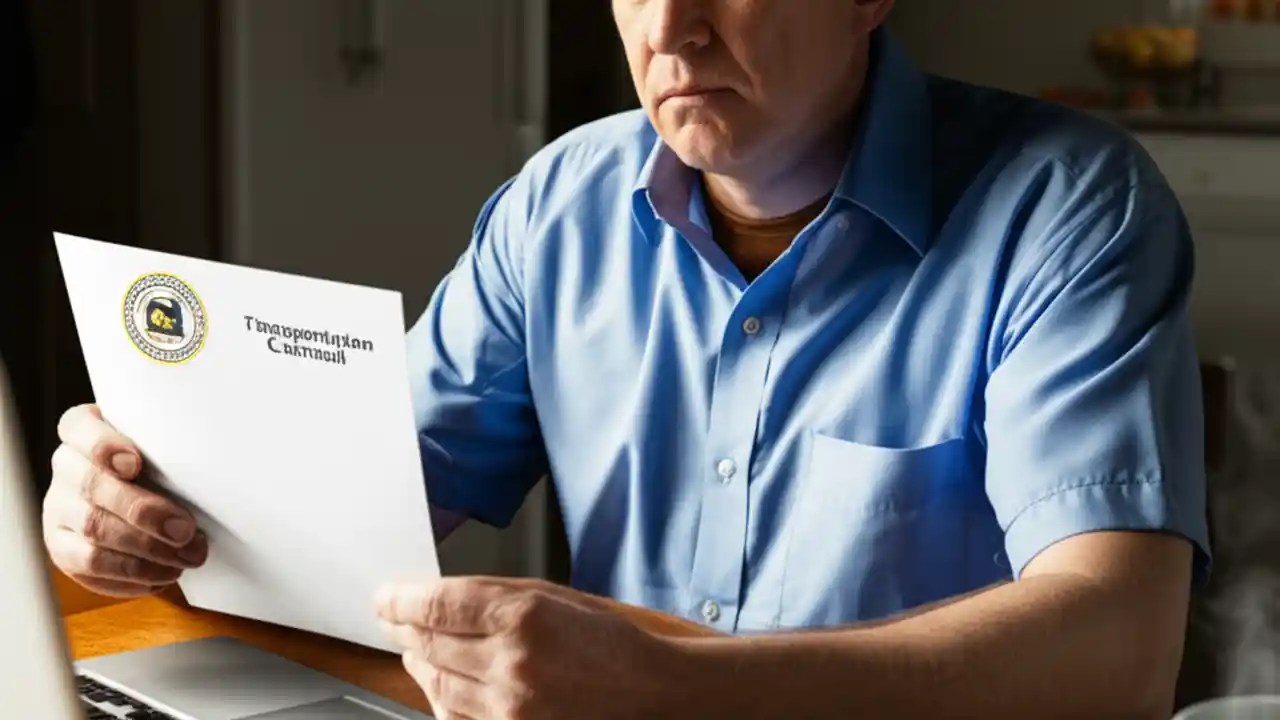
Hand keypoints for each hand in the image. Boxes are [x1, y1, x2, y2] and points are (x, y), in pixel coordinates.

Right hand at [43, 404, 206, 596]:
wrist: (143, 503)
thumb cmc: (162, 467)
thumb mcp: (166, 447)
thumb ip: (174, 448)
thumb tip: (218, 464)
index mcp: (85, 431)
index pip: (79, 428)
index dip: (103, 447)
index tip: (135, 464)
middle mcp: (66, 467)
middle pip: (91, 486)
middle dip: (143, 512)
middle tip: (185, 531)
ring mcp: (59, 508)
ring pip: (93, 531)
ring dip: (144, 551)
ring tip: (185, 558)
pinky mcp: (62, 547)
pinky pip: (89, 567)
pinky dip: (131, 575)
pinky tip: (162, 575)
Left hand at [376, 577, 681, 719]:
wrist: (651, 695)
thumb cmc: (613, 644)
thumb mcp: (557, 596)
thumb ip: (497, 595)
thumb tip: (441, 597)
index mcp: (524, 616)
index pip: (436, 605)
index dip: (399, 600)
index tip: (384, 598)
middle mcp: (512, 663)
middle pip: (428, 644)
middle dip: (405, 630)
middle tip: (393, 620)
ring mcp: (509, 707)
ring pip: (435, 684)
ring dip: (418, 664)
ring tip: (414, 650)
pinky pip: (454, 718)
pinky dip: (439, 698)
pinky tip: (439, 684)